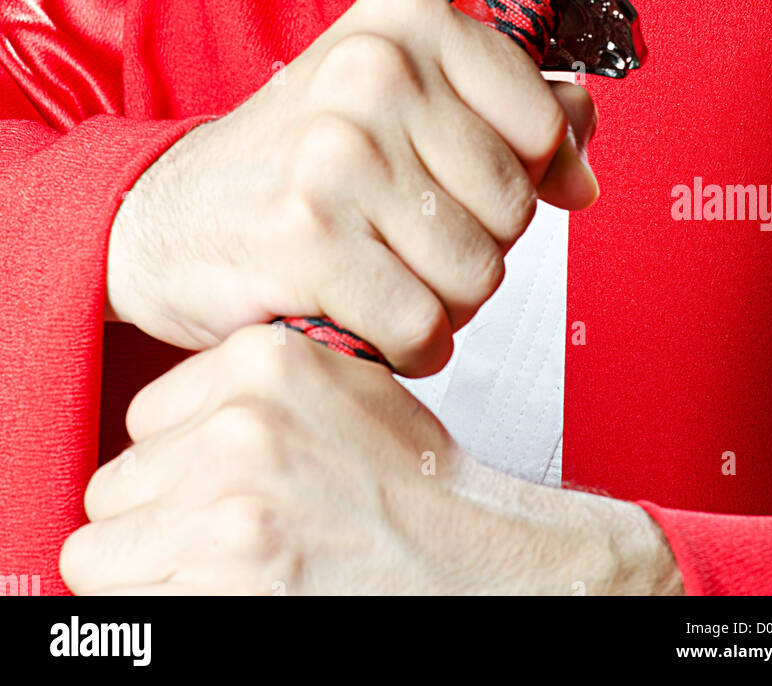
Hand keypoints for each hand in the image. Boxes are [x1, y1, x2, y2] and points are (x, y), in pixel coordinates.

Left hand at [61, 325, 682, 596]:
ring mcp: (224, 509)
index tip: (212, 481)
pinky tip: (216, 595)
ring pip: (100, 550)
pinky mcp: (221, 586)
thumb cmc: (411, 482)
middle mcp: (236, 426)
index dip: (175, 458)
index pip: (143, 417)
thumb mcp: (335, 385)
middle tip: (217, 534)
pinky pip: (123, 607)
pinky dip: (157, 610)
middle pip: (116, 483)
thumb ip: (246, 385)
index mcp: (261, 360)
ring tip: (212, 570)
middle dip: (155, 515)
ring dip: (146, 568)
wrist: (471, 559)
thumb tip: (162, 425)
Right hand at [107, 0, 597, 371]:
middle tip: (411, 235)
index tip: (475, 182)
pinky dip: (408, 345)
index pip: (545, 121)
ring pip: (479, 273)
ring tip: (387, 271)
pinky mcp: (308, 238)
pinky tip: (367, 315)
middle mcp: (372, 70)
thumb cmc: (296, 158)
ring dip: (444, 300)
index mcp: (406, 18)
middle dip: (477, 243)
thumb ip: (506, 110)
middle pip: (515, 205)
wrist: (168, 213)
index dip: (528, 173)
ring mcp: (338, 152)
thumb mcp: (400, 99)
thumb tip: (583, 158)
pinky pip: (424, 326)